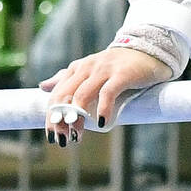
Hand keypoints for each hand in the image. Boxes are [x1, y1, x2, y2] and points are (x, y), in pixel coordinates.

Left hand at [39, 46, 171, 145]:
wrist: (148, 51)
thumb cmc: (118, 66)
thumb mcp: (89, 71)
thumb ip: (67, 78)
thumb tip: (43, 86)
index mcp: (78, 68)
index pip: (57, 94)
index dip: (51, 116)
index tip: (52, 136)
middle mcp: (88, 67)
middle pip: (65, 96)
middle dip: (60, 120)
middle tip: (61, 140)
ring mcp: (104, 69)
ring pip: (82, 95)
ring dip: (77, 118)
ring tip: (77, 136)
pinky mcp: (122, 74)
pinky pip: (107, 92)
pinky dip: (102, 109)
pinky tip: (101, 124)